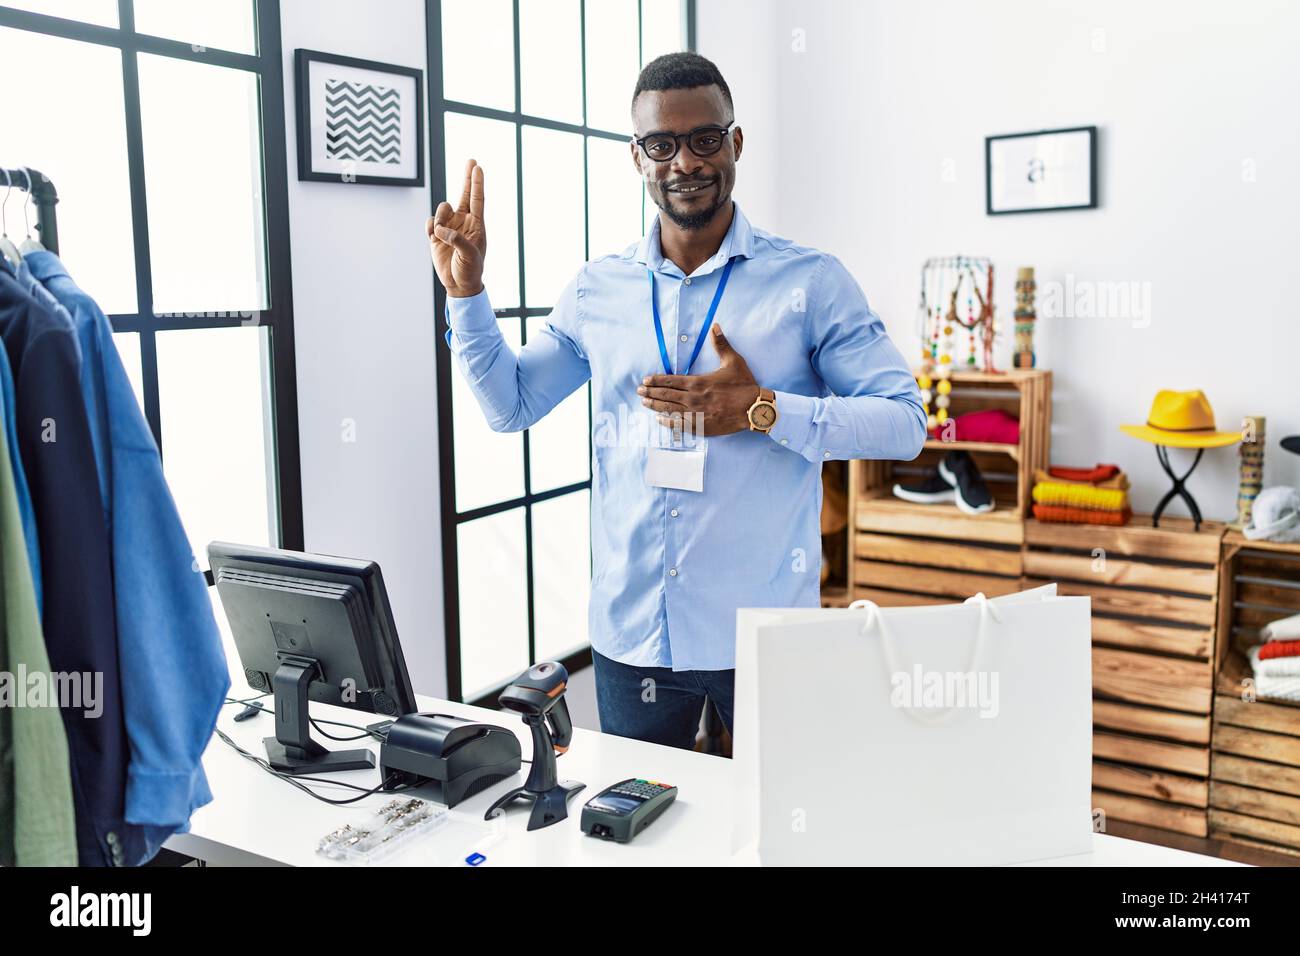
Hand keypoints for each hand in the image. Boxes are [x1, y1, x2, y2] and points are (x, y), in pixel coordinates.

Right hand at [427, 159, 485, 296]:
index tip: (477, 167)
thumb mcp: (470, 256)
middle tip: (471, 161)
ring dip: (440, 218)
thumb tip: (442, 229)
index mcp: (476, 225)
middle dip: (467, 177)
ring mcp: (450, 227)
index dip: (477, 183)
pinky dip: (430, 228)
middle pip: (464, 194)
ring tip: (441, 234)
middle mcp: (463, 222)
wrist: (458, 284)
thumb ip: (458, 240)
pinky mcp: (436, 234)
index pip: (477, 199)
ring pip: (442, 208)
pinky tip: (434, 237)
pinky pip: (430, 222)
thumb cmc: (470, 270)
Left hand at [637, 325, 763, 435]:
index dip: (656, 381)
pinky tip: (659, 419)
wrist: (753, 409)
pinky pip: (679, 424)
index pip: (671, 381)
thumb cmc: (743, 385)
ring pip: (669, 410)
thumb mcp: (733, 361)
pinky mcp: (701, 426)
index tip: (646, 380)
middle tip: (639, 392)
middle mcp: (693, 398)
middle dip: (651, 393)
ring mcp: (696, 414)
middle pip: (666, 395)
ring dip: (655, 406)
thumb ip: (721, 344)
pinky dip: (667, 422)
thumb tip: (715, 326)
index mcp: (698, 382)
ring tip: (644, 403)